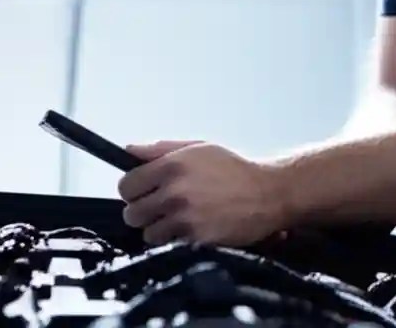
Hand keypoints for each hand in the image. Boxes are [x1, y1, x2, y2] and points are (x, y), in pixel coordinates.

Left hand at [117, 140, 288, 245]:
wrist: (268, 193)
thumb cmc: (234, 170)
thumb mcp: (199, 149)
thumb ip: (160, 150)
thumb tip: (128, 151)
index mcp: (172, 165)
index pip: (126, 185)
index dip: (133, 191)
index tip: (142, 193)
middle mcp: (175, 191)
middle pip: (132, 213)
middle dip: (144, 212)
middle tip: (161, 209)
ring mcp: (185, 217)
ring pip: (149, 233)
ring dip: (160, 230)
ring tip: (179, 221)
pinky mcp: (196, 239)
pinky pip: (170, 245)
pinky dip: (178, 241)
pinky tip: (193, 230)